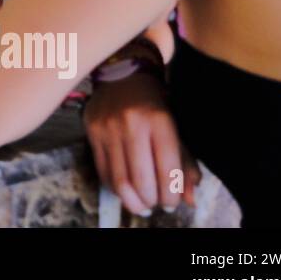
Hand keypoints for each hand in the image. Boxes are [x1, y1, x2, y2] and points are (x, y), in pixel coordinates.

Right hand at [83, 72, 201, 215]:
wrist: (122, 74)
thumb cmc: (154, 104)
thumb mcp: (175, 128)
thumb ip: (185, 164)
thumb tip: (188, 198)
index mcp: (159, 120)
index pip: (167, 168)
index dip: (171, 194)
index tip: (172, 202)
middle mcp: (132, 123)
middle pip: (141, 179)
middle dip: (151, 200)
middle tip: (156, 205)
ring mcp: (108, 128)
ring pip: (119, 180)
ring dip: (132, 200)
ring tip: (141, 204)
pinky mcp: (92, 131)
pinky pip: (103, 171)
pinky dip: (115, 188)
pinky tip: (125, 190)